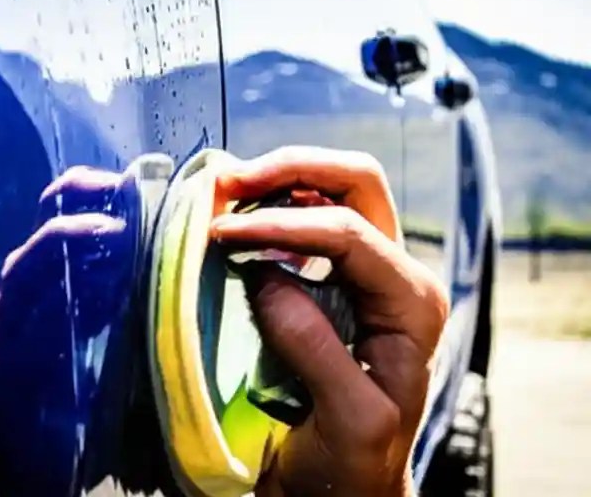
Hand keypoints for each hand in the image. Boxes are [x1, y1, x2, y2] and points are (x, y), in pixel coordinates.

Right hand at [209, 147, 449, 496]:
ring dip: (276, 178)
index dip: (280, 222)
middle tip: (226, 182)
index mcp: (412, 304)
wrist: (342, 487)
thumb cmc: (354, 464)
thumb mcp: (350, 420)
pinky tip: (231, 216)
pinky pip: (305, 216)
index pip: (347, 232)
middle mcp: (395, 276)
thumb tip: (266, 277)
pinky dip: (266, 203)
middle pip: (354, 181)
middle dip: (290, 168)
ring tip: (221, 192)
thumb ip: (316, 349)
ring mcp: (363, 273)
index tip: (219, 232)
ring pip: (332, 187)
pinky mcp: (329, 280)